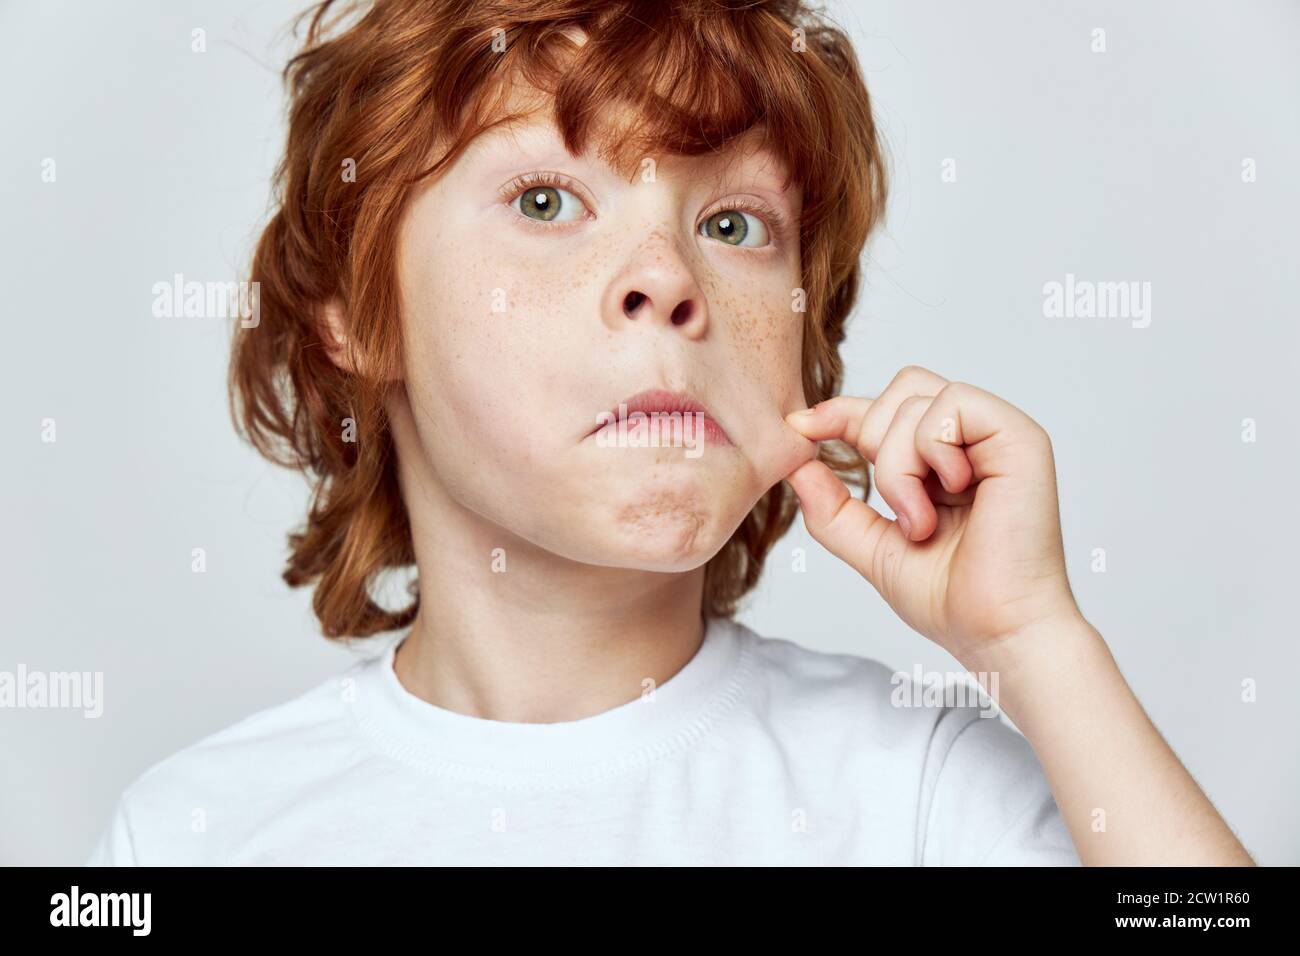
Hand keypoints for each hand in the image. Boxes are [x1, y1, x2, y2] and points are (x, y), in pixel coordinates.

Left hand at [784, 365, 1082, 666]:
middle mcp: (975, 439)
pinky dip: (931, 450)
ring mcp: (999, 434)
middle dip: (874, 443)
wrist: (996, 634)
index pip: (888, 408)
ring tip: (921, 520)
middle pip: (900, 389)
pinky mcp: (1020, 438)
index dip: (841, 412)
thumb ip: (833, 507)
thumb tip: (795, 462)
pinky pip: (952, 404)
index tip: (799, 426)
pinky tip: (950, 493)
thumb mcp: (872, 547)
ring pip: (916, 399)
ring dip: (899, 464)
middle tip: (897, 507)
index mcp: (946, 459)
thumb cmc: (949, 598)